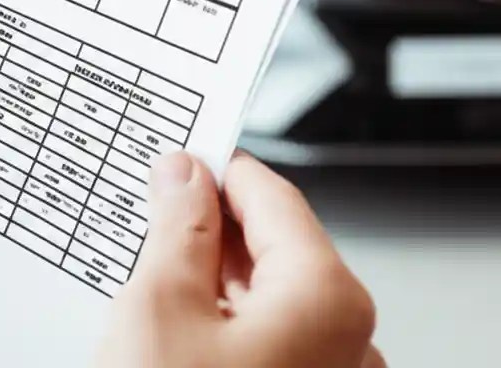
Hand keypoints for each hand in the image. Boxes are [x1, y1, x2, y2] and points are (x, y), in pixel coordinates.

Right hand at [98, 152, 383, 367]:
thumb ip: (177, 229)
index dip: (215, 170)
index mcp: (328, 300)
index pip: (273, 197)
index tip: (177, 160)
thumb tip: (184, 178)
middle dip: (209, 232)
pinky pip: (269, 342)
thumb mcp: (161, 311)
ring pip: (269, 301)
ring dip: (213, 285)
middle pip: (275, 250)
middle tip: (150, 220)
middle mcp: (349, 339)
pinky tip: (174, 335)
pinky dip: (225, 328)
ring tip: (151, 289)